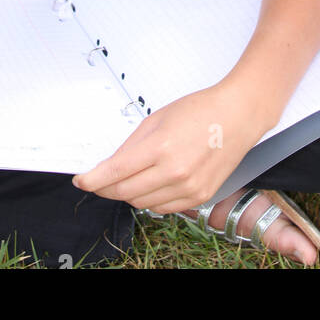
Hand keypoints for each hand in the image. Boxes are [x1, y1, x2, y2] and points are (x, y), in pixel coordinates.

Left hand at [72, 81, 269, 212]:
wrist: (238, 116)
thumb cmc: (201, 110)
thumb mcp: (158, 119)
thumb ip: (132, 145)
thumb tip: (111, 165)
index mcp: (161, 148)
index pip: (116, 172)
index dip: (93, 179)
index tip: (81, 180)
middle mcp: (175, 173)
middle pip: (125, 192)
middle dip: (105, 188)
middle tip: (97, 181)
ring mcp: (188, 189)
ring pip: (142, 203)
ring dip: (127, 194)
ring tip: (125, 180)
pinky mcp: (199, 198)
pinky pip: (162, 208)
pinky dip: (150, 200)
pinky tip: (148, 185)